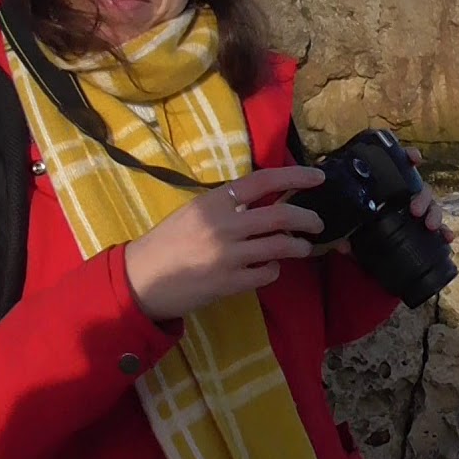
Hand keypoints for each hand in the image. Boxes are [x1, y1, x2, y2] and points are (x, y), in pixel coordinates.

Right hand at [124, 166, 326, 321]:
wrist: (141, 279)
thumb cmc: (168, 242)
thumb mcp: (195, 211)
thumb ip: (229, 205)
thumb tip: (268, 199)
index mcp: (214, 201)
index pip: (263, 180)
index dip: (295, 176)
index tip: (318, 177)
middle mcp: (224, 225)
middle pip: (281, 216)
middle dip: (308, 218)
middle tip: (318, 222)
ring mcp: (228, 255)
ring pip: (280, 247)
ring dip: (298, 246)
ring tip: (302, 247)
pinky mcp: (229, 283)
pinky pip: (267, 273)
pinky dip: (274, 270)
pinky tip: (269, 268)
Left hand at [331, 146, 456, 254]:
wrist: (364, 244)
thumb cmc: (357, 223)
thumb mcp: (349, 224)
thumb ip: (345, 231)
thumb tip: (343, 245)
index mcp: (387, 183)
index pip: (399, 164)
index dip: (409, 157)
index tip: (415, 159)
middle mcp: (405, 193)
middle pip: (420, 187)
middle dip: (421, 196)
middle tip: (414, 210)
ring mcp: (417, 208)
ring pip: (432, 205)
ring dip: (434, 213)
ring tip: (430, 226)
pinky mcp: (423, 226)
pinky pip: (438, 227)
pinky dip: (445, 231)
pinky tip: (448, 237)